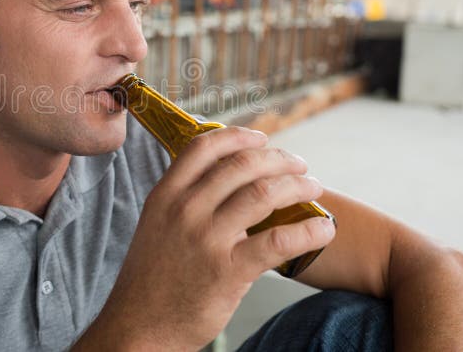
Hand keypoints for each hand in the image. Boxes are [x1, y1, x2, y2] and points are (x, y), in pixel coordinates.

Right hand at [83, 126, 335, 350]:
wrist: (139, 326)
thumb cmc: (153, 278)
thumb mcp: (157, 225)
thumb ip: (186, 199)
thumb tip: (227, 179)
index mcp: (166, 195)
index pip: (205, 147)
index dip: (239, 136)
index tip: (263, 139)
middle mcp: (185, 209)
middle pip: (241, 164)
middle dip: (279, 159)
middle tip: (299, 166)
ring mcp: (206, 239)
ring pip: (262, 194)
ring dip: (297, 186)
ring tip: (313, 189)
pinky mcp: (227, 271)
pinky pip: (277, 241)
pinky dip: (307, 231)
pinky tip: (323, 230)